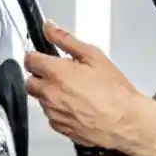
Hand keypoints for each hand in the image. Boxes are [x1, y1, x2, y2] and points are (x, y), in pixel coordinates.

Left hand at [24, 20, 145, 150]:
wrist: (126, 122)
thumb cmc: (114, 92)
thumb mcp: (93, 56)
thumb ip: (66, 39)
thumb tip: (49, 28)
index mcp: (56, 73)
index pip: (29, 60)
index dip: (36, 56)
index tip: (43, 57)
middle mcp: (49, 93)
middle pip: (30, 81)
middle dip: (40, 76)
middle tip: (59, 74)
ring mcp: (52, 112)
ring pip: (40, 99)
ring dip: (49, 93)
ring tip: (74, 92)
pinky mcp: (59, 127)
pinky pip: (50, 115)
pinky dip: (58, 110)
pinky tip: (76, 106)